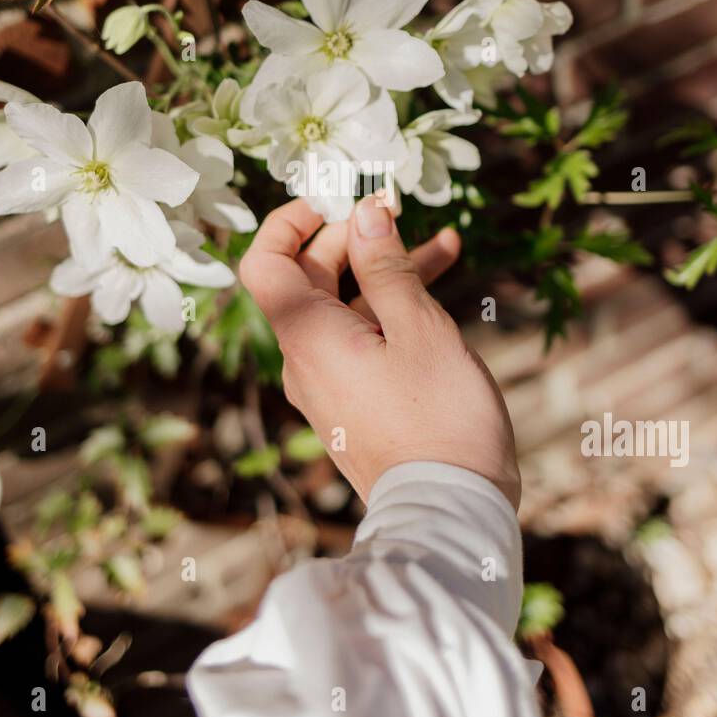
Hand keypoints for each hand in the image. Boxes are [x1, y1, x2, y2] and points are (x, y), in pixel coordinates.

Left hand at [240, 196, 519, 506]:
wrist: (451, 515)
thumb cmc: (439, 419)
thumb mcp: (419, 328)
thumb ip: (386, 267)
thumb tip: (363, 213)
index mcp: (307, 337)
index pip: (265, 264)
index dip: (291, 222)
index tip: (335, 200)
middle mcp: (306, 361)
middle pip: (308, 281)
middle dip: (355, 240)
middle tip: (401, 214)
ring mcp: (330, 386)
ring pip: (346, 310)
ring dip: (387, 273)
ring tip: (446, 243)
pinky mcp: (357, 405)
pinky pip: (363, 342)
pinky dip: (393, 312)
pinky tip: (441, 293)